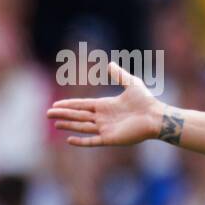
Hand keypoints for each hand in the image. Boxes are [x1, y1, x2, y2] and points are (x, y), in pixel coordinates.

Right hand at [47, 62, 162, 146]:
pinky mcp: (111, 139)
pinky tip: (69, 139)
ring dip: (69, 125)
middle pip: (78, 116)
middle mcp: (103, 118)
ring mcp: (106, 129)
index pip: (82, 106)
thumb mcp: (131, 83)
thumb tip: (110, 63)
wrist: (156, 116)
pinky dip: (81, 141)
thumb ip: (119, 75)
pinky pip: (92, 141)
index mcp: (105, 106)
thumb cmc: (146, 101)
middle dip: (63, 115)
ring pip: (82, 127)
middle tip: (48, 114)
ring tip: (55, 124)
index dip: (69, 105)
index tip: (56, 105)